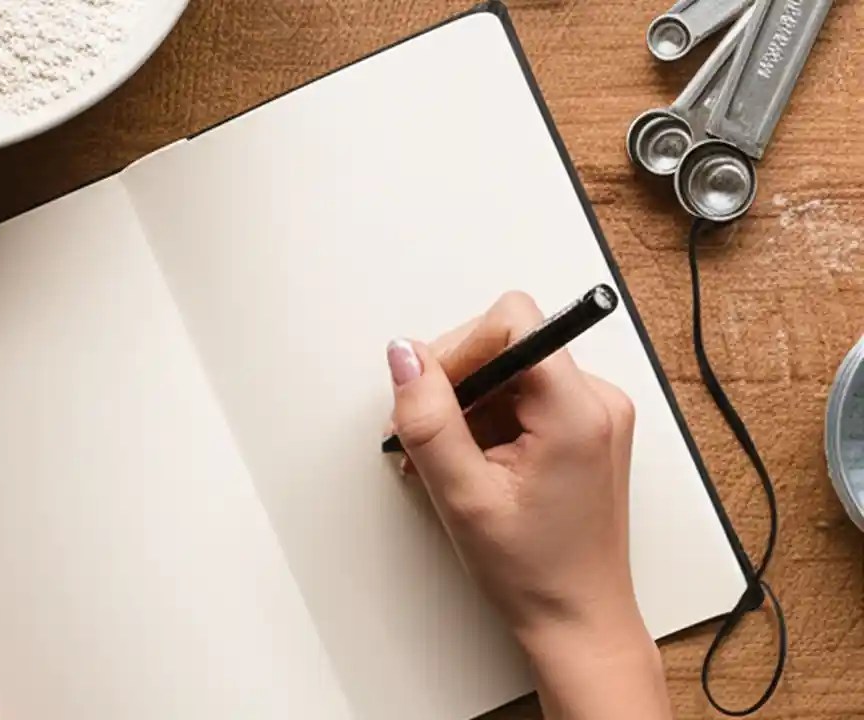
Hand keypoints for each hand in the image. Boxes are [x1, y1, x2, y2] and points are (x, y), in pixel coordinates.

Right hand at [387, 291, 668, 718]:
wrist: (577, 621)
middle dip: (455, 383)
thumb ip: (428, 418)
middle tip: (425, 439)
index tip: (432, 397)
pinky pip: (522, 396)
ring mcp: (594, 413)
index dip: (460, 350)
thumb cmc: (534, 572)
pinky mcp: (583, 428)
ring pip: (508, 370)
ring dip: (466, 407)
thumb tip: (403, 355)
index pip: (512, 323)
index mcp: (578, 410)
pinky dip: (487, 421)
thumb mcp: (463, 496)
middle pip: (507, 342)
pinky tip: (473, 463)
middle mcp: (597, 400)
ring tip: (449, 462)